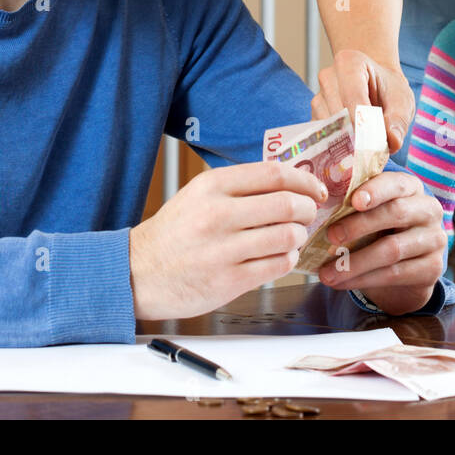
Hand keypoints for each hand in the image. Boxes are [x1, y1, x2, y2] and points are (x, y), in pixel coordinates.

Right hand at [128, 161, 326, 319]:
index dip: (304, 180)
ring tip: (292, 236)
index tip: (315, 188)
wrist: (139, 272)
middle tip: (308, 213)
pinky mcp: (229, 281)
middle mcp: (218, 215)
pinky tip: (279, 255)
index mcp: (212, 186)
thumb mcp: (198, 194)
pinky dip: (287, 259)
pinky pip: (277, 265)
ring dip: (299, 236)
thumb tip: (289, 182)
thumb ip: (239, 186)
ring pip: (287, 236)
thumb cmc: (174, 232)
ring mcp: (224, 250)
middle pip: (287, 204)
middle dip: (308, 209)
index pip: (273, 174)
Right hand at [310, 48, 413, 153]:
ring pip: (328, 127)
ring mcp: (319, 96)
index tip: (373, 143)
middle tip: (374, 151)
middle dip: (356, 135)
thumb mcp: (402, 100)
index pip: (352, 96)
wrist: (376, 86)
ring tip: (367, 149)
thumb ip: (398, 120)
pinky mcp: (315, 115)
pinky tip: (354, 148)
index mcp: (350, 62)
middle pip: (338, 113)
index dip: (362, 121)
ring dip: (347, 142)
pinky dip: (338, 146)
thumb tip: (393, 141)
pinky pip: (323, 135)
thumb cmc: (389, 90)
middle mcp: (329, 77)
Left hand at [316, 170, 446, 314]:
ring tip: (327, 272)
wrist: (408, 266)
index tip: (352, 201)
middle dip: (359, 225)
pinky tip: (342, 283)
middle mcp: (428, 210)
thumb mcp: (373, 211)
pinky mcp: (432, 269)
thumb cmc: (382, 229)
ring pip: (392, 250)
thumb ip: (355, 204)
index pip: (395, 183)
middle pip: (395, 213)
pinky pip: (394, 274)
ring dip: (355, 262)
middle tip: (330, 237)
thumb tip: (318, 206)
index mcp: (411, 187)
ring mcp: (434, 240)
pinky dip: (363, 280)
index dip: (374, 190)